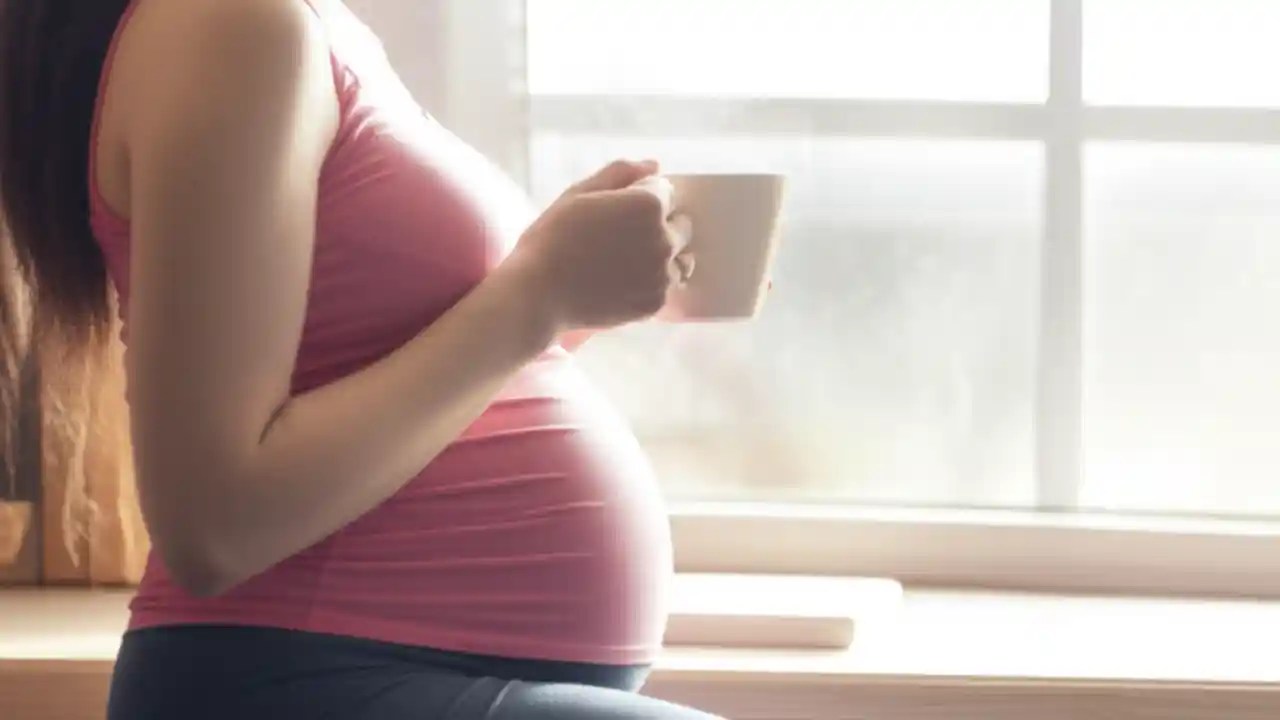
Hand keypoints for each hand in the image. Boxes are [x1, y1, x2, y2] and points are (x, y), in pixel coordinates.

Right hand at [507, 160, 694, 331]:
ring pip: (680, 259)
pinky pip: (667, 288)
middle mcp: (663, 238)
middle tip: (620, 240)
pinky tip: (622, 284)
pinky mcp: (655, 302)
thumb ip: (620, 173)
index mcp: (647, 205)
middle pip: (680, 225)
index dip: (641, 198)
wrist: (538, 294)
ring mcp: (662, 273)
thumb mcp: (578, 193)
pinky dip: (651, 285)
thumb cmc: (551, 239)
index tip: (617, 213)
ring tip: (625, 264)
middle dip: (659, 226)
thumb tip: (654, 165)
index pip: (666, 192)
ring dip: (662, 258)